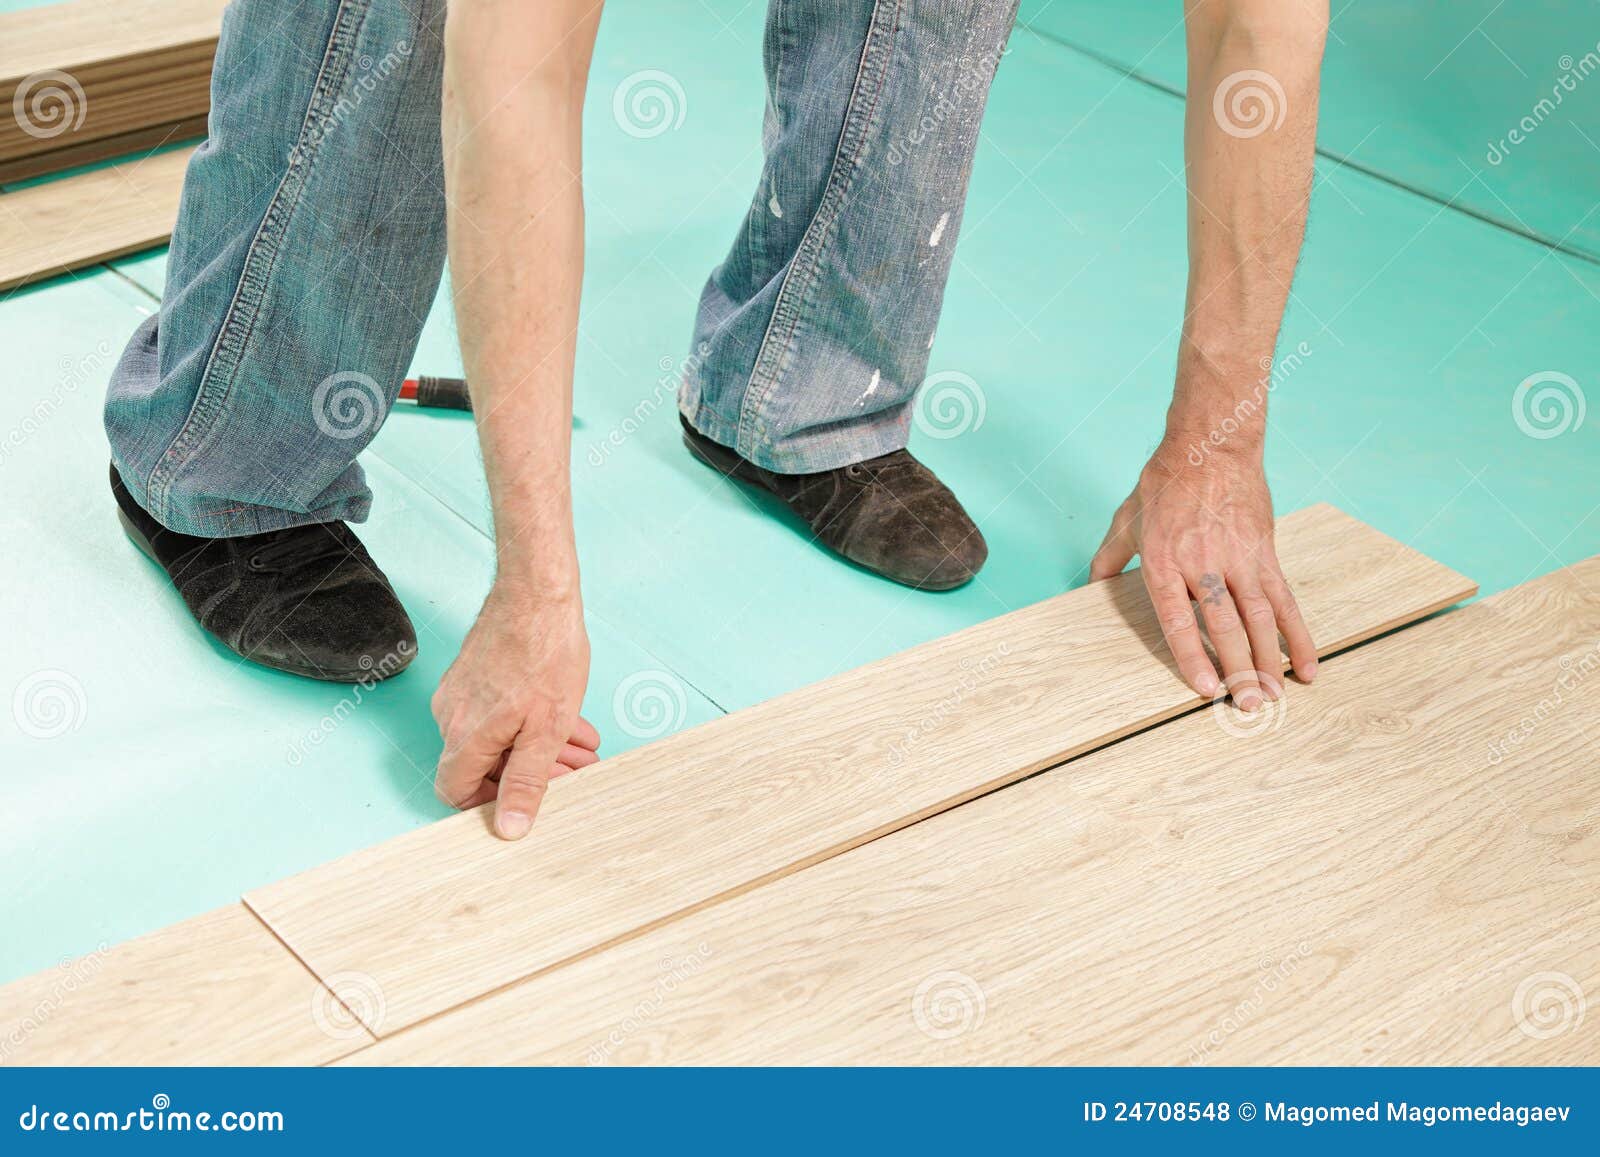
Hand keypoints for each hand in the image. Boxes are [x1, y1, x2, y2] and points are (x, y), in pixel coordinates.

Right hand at [431, 580, 596, 838]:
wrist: (538, 591)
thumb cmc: (544, 652)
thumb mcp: (546, 729)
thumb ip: (526, 781)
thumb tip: (509, 828)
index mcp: (464, 736)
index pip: (454, 791)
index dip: (489, 805)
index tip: (527, 802)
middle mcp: (453, 715)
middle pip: (484, 764)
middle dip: (533, 774)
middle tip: (577, 774)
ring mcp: (462, 691)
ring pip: (499, 736)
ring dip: (541, 748)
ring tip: (584, 750)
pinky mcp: (476, 673)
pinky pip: (500, 712)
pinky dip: (533, 722)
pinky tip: (572, 722)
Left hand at [1089, 442, 1316, 709]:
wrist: (1210, 446)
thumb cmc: (1164, 482)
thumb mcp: (1125, 519)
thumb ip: (1108, 559)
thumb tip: (1089, 587)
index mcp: (1164, 562)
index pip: (1178, 619)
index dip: (1193, 655)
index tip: (1206, 689)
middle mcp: (1202, 565)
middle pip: (1224, 625)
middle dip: (1239, 669)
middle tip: (1250, 706)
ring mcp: (1238, 559)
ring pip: (1259, 618)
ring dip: (1269, 659)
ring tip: (1276, 694)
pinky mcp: (1265, 553)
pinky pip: (1284, 600)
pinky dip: (1298, 634)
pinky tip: (1306, 664)